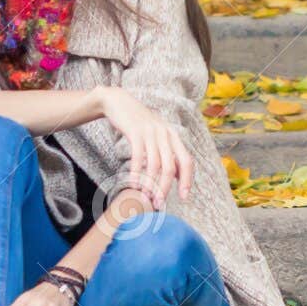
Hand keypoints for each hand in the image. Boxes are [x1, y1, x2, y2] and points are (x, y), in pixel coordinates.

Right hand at [96, 87, 193, 206]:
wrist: (119, 102)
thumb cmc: (139, 124)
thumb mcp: (157, 136)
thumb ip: (168, 153)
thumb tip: (177, 175)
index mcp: (174, 137)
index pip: (187, 161)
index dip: (187, 180)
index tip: (184, 197)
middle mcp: (165, 134)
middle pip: (171, 166)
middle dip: (165, 187)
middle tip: (159, 203)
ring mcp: (151, 132)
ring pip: (155, 164)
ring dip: (150, 183)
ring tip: (145, 197)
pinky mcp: (135, 132)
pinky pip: (138, 157)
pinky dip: (136, 172)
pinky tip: (134, 183)